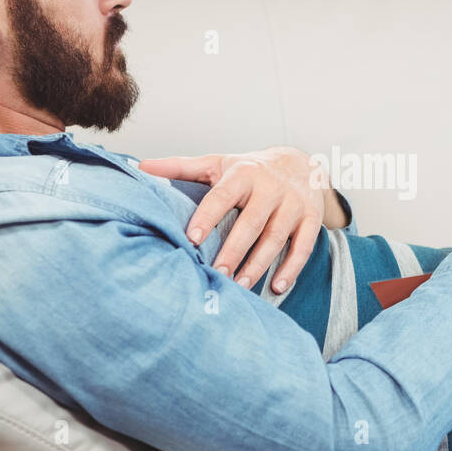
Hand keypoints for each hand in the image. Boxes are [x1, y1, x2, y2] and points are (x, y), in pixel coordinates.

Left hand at [138, 146, 345, 292]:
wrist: (301, 163)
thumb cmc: (250, 170)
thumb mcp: (218, 163)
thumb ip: (180, 167)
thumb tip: (140, 166)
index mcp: (243, 174)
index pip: (222, 196)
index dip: (207, 217)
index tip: (191, 239)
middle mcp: (270, 187)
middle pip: (251, 223)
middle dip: (233, 250)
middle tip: (216, 274)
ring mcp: (293, 204)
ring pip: (276, 238)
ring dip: (258, 265)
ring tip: (240, 286)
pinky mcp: (311, 218)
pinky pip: (303, 247)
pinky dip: (292, 268)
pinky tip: (277, 287)